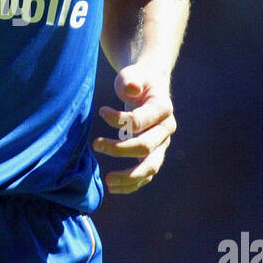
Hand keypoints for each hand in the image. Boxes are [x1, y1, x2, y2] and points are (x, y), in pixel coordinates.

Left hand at [92, 62, 176, 193]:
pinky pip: (146, 174)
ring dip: (129, 176)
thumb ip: (129, 80)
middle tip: (96, 144)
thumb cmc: (136, 81)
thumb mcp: (131, 75)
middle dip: (119, 149)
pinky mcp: (155, 154)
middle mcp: (167, 128)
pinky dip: (132, 184)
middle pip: (145, 147)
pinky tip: (114, 187)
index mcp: (163, 108)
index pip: (139, 121)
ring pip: (150, 167)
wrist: (149, 86)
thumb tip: (131, 90)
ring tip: (108, 181)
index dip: (118, 120)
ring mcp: (162, 143)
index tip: (101, 111)